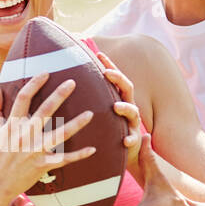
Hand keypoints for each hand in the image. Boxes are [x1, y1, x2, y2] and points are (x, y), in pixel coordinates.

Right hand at [0, 72, 95, 204]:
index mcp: (12, 125)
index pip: (23, 98)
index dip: (34, 83)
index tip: (46, 73)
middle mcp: (25, 135)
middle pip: (45, 111)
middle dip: (59, 95)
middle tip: (72, 82)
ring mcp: (35, 151)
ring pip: (59, 135)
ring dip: (76, 124)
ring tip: (90, 113)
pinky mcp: (42, 165)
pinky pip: (64, 159)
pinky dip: (78, 156)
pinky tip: (93, 149)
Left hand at [96, 50, 140, 174]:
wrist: (122, 151)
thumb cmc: (106, 129)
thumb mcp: (100, 111)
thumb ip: (91, 97)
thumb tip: (70, 80)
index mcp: (119, 98)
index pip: (116, 78)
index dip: (109, 65)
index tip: (99, 54)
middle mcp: (128, 107)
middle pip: (127, 88)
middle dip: (118, 79)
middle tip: (106, 73)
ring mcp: (132, 123)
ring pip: (133, 112)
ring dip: (125, 108)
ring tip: (115, 106)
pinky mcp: (134, 140)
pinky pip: (134, 139)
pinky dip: (131, 139)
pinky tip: (126, 140)